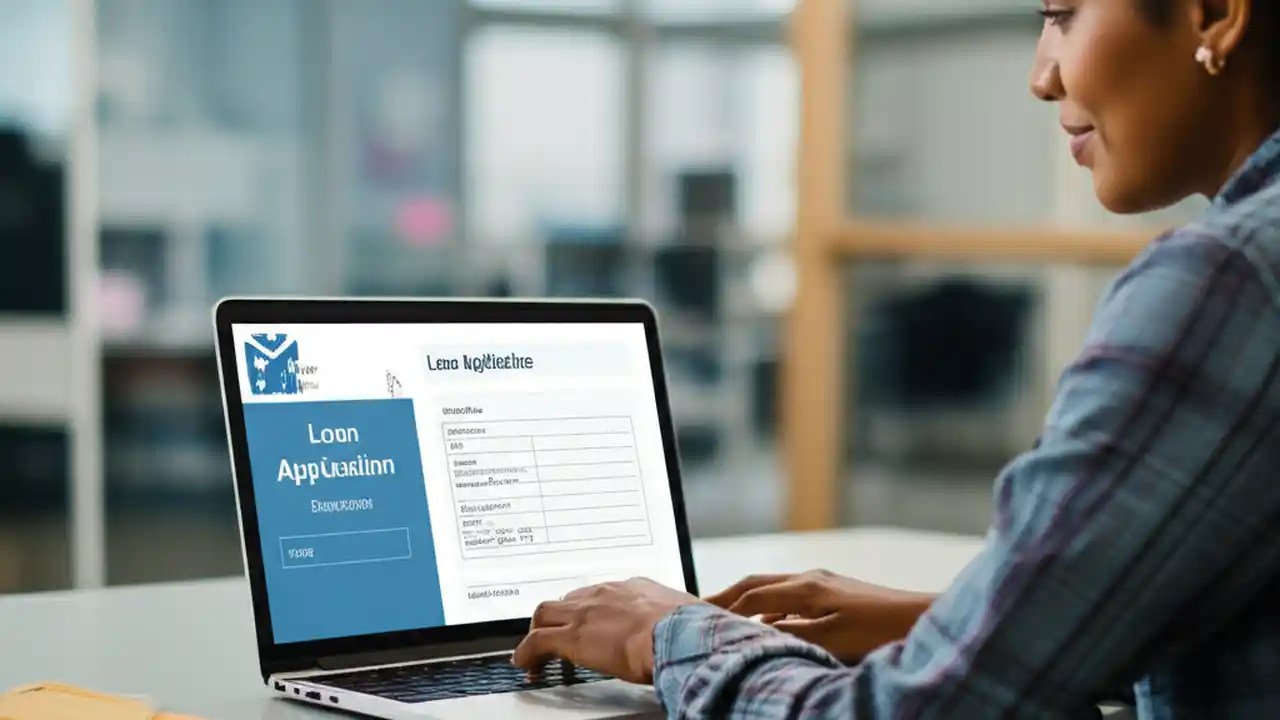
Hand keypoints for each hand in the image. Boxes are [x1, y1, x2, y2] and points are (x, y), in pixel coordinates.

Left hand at [512, 577, 701, 683]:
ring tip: (536, 652)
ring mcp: (586, 612)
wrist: (678, 634)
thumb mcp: (688, 616)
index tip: (592, 621)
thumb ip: (682, 621)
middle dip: (562, 616)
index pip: (603, 593)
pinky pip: (537, 641)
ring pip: (546, 613)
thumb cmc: (689, 628)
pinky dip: (527, 652)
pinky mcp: (572, 637)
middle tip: (559, 634)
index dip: (592, 609)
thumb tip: (699, 629)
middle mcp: (606, 593)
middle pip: (570, 598)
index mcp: (634, 587)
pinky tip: (525, 664)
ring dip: (538, 631)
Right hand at [706, 570, 934, 662]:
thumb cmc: (880, 631)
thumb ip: (790, 634)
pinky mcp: (835, 591)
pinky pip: (790, 596)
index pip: (752, 597)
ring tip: (727, 616)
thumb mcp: (831, 640)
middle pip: (757, 583)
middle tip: (700, 606)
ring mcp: (824, 583)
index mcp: (806, 588)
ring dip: (748, 600)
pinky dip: (770, 607)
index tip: (699, 619)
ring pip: (773, 588)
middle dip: (727, 594)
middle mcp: (810, 579)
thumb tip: (756, 631)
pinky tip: (770, 623)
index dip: (724, 609)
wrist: (922, 619)